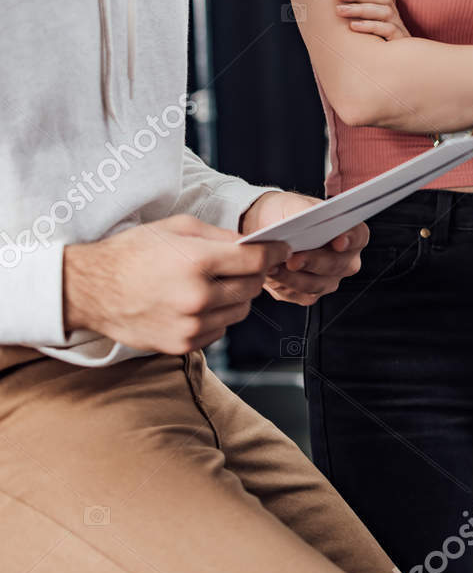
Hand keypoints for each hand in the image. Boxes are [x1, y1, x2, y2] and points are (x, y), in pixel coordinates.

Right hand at [62, 215, 289, 354]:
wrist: (91, 290)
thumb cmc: (133, 253)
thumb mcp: (176, 228)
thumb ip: (220, 236)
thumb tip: (256, 245)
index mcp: (196, 262)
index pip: (257, 261)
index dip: (275, 254)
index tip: (282, 250)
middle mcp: (196, 297)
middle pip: (253, 287)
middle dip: (254, 273)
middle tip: (244, 265)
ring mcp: (190, 325)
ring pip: (241, 311)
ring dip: (237, 297)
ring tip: (215, 284)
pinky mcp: (183, 344)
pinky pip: (221, 329)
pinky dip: (218, 316)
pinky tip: (198, 303)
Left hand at [239, 192, 368, 304]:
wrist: (261, 228)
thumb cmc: (283, 214)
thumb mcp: (292, 205)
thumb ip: (304, 211)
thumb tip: (306, 220)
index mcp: (348, 233)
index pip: (359, 236)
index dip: (350, 239)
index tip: (337, 241)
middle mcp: (344, 259)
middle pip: (339, 265)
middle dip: (313, 262)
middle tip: (293, 258)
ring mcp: (330, 278)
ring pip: (318, 284)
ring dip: (293, 277)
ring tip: (273, 266)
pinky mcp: (311, 293)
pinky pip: (301, 295)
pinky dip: (284, 286)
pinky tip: (272, 274)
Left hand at [335, 0, 409, 40]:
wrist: (400, 71)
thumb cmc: (377, 47)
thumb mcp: (369, 29)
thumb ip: (358, 15)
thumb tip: (334, 1)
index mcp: (391, 11)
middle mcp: (397, 18)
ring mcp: (400, 30)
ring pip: (385, 12)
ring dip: (361, 9)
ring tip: (339, 10)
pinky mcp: (400, 44)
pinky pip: (389, 31)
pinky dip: (371, 26)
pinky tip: (354, 27)